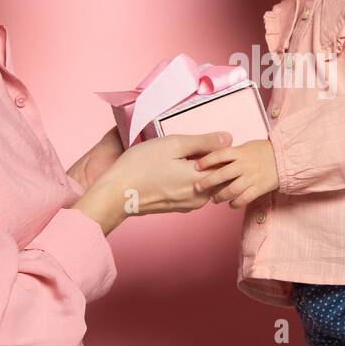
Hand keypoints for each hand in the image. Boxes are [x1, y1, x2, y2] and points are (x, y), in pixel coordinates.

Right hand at [74, 131, 230, 233]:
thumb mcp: (173, 144)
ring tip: (180, 155)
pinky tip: (172, 168)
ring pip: (206, 182)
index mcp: (202, 180)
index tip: (207, 140)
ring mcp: (189, 205)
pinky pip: (193, 190)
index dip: (223, 149)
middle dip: (212, 159)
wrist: (116, 194)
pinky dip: (189, 178)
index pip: (228, 165)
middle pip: (219, 175)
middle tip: (192, 145)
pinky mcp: (178, 207)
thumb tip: (228, 138)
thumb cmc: (141, 166)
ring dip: (199, 169)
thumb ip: (203, 142)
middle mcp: (200, 197)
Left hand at [193, 138, 279, 208]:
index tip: (195, 167)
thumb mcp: (245, 147)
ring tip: (214, 199)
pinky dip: (235, 203)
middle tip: (197, 187)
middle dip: (207, 182)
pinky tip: (230, 204)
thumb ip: (231, 153)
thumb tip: (211, 159)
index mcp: (240, 152)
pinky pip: (245, 198)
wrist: (284, 158)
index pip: (219, 155)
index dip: (206, 161)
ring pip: (232, 189)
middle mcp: (244, 164)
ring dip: (220, 196)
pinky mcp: (259, 188)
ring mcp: (252, 177)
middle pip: (222, 174)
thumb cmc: (263, 151)